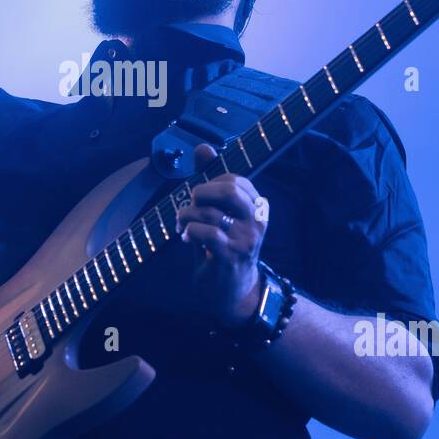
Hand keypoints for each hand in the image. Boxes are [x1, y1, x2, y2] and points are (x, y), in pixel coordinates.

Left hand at [174, 142, 270, 329]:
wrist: (233, 291)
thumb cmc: (224, 246)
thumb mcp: (219, 213)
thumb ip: (212, 180)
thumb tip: (203, 147)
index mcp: (256, 206)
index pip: (233, 179)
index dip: (209, 183)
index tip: (199, 199)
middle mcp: (256, 220)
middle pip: (227, 190)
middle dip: (200, 194)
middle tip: (191, 206)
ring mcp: (246, 238)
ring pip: (210, 212)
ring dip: (186, 216)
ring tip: (182, 226)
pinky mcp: (232, 255)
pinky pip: (206, 233)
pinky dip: (189, 232)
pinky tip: (187, 238)